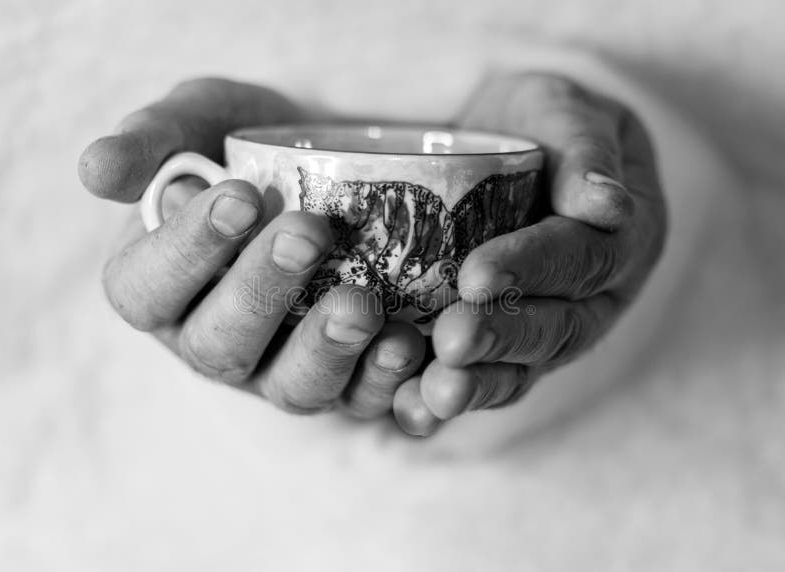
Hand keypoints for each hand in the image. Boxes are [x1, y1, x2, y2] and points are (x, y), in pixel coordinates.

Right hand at [79, 78, 425, 418]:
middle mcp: (210, 339)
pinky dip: (383, 379)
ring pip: (290, 388)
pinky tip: (408, 342)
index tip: (241, 197)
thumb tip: (94, 169)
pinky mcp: (340, 379)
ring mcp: (277, 368)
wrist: (332, 169)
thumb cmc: (252, 148)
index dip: (188, 250)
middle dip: (263, 291)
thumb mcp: (200, 120)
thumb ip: (153, 139)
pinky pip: (358, 398)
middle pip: (220, 345)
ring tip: (360, 303)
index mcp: (159, 286)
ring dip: (326, 350)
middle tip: (308, 232)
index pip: (148, 288)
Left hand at [391, 72, 667, 435]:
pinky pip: (488, 381)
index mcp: (623, 237)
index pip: (585, 258)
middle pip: (557, 327)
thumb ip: (585, 148)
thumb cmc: (539, 123)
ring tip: (435, 394)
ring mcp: (552, 329)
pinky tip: (413, 409)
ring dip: (481, 385)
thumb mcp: (562, 111)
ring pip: (525, 369)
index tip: (476, 275)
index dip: (535, 268)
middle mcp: (595, 297)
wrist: (511, 153)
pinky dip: (453, 400)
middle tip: (451, 341)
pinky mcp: (509, 349)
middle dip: (504, 337)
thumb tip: (607, 204)